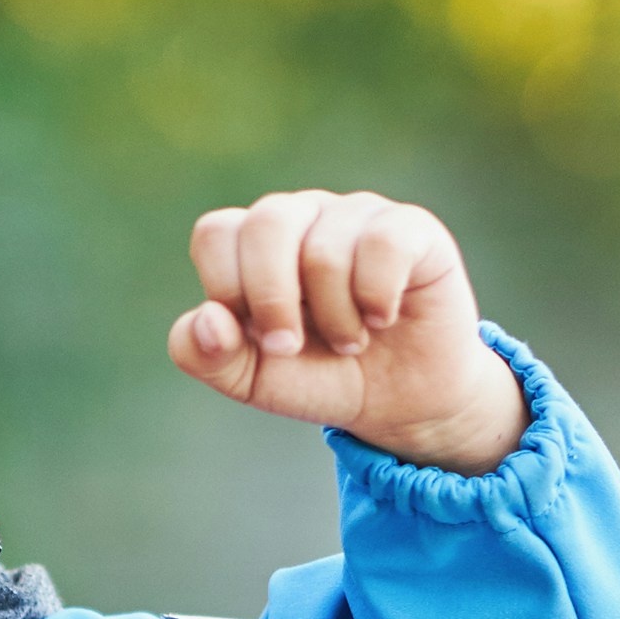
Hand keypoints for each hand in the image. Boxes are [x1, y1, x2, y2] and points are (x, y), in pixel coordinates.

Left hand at [167, 192, 524, 470]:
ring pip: (324, 249)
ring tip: (350, 342)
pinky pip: (382, 244)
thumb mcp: (252, 380)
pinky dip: (377, 298)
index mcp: (255, 243)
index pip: (216, 233)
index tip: (255, 337)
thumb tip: (208, 318)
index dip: (227, 288)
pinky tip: (383, 319)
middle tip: (291, 347)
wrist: (400, 403)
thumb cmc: (321, 378)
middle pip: (267, 222)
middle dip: (272, 298)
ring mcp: (358, 215)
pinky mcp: (412, 227)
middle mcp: (304, 216)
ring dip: (334, 318)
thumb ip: (207, 355)